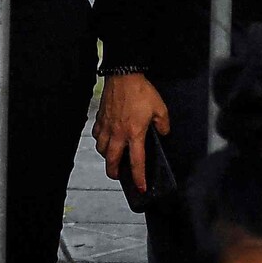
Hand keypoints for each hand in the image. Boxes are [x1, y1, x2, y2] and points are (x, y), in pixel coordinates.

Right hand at [93, 73, 169, 192]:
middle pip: (112, 161)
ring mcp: (107, 126)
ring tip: (112, 157)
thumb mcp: (161, 108)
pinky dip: (100, 140)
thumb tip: (164, 132)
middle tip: (118, 176)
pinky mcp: (100, 118)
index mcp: (135, 134)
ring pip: (102, 149)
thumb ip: (164, 124)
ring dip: (107, 156)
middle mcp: (118, 134)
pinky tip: (105, 139)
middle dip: (114, 172)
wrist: (123, 75)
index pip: (136, 162)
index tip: (141, 187)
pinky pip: (96, 134)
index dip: (139, 178)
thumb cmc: (141, 91)